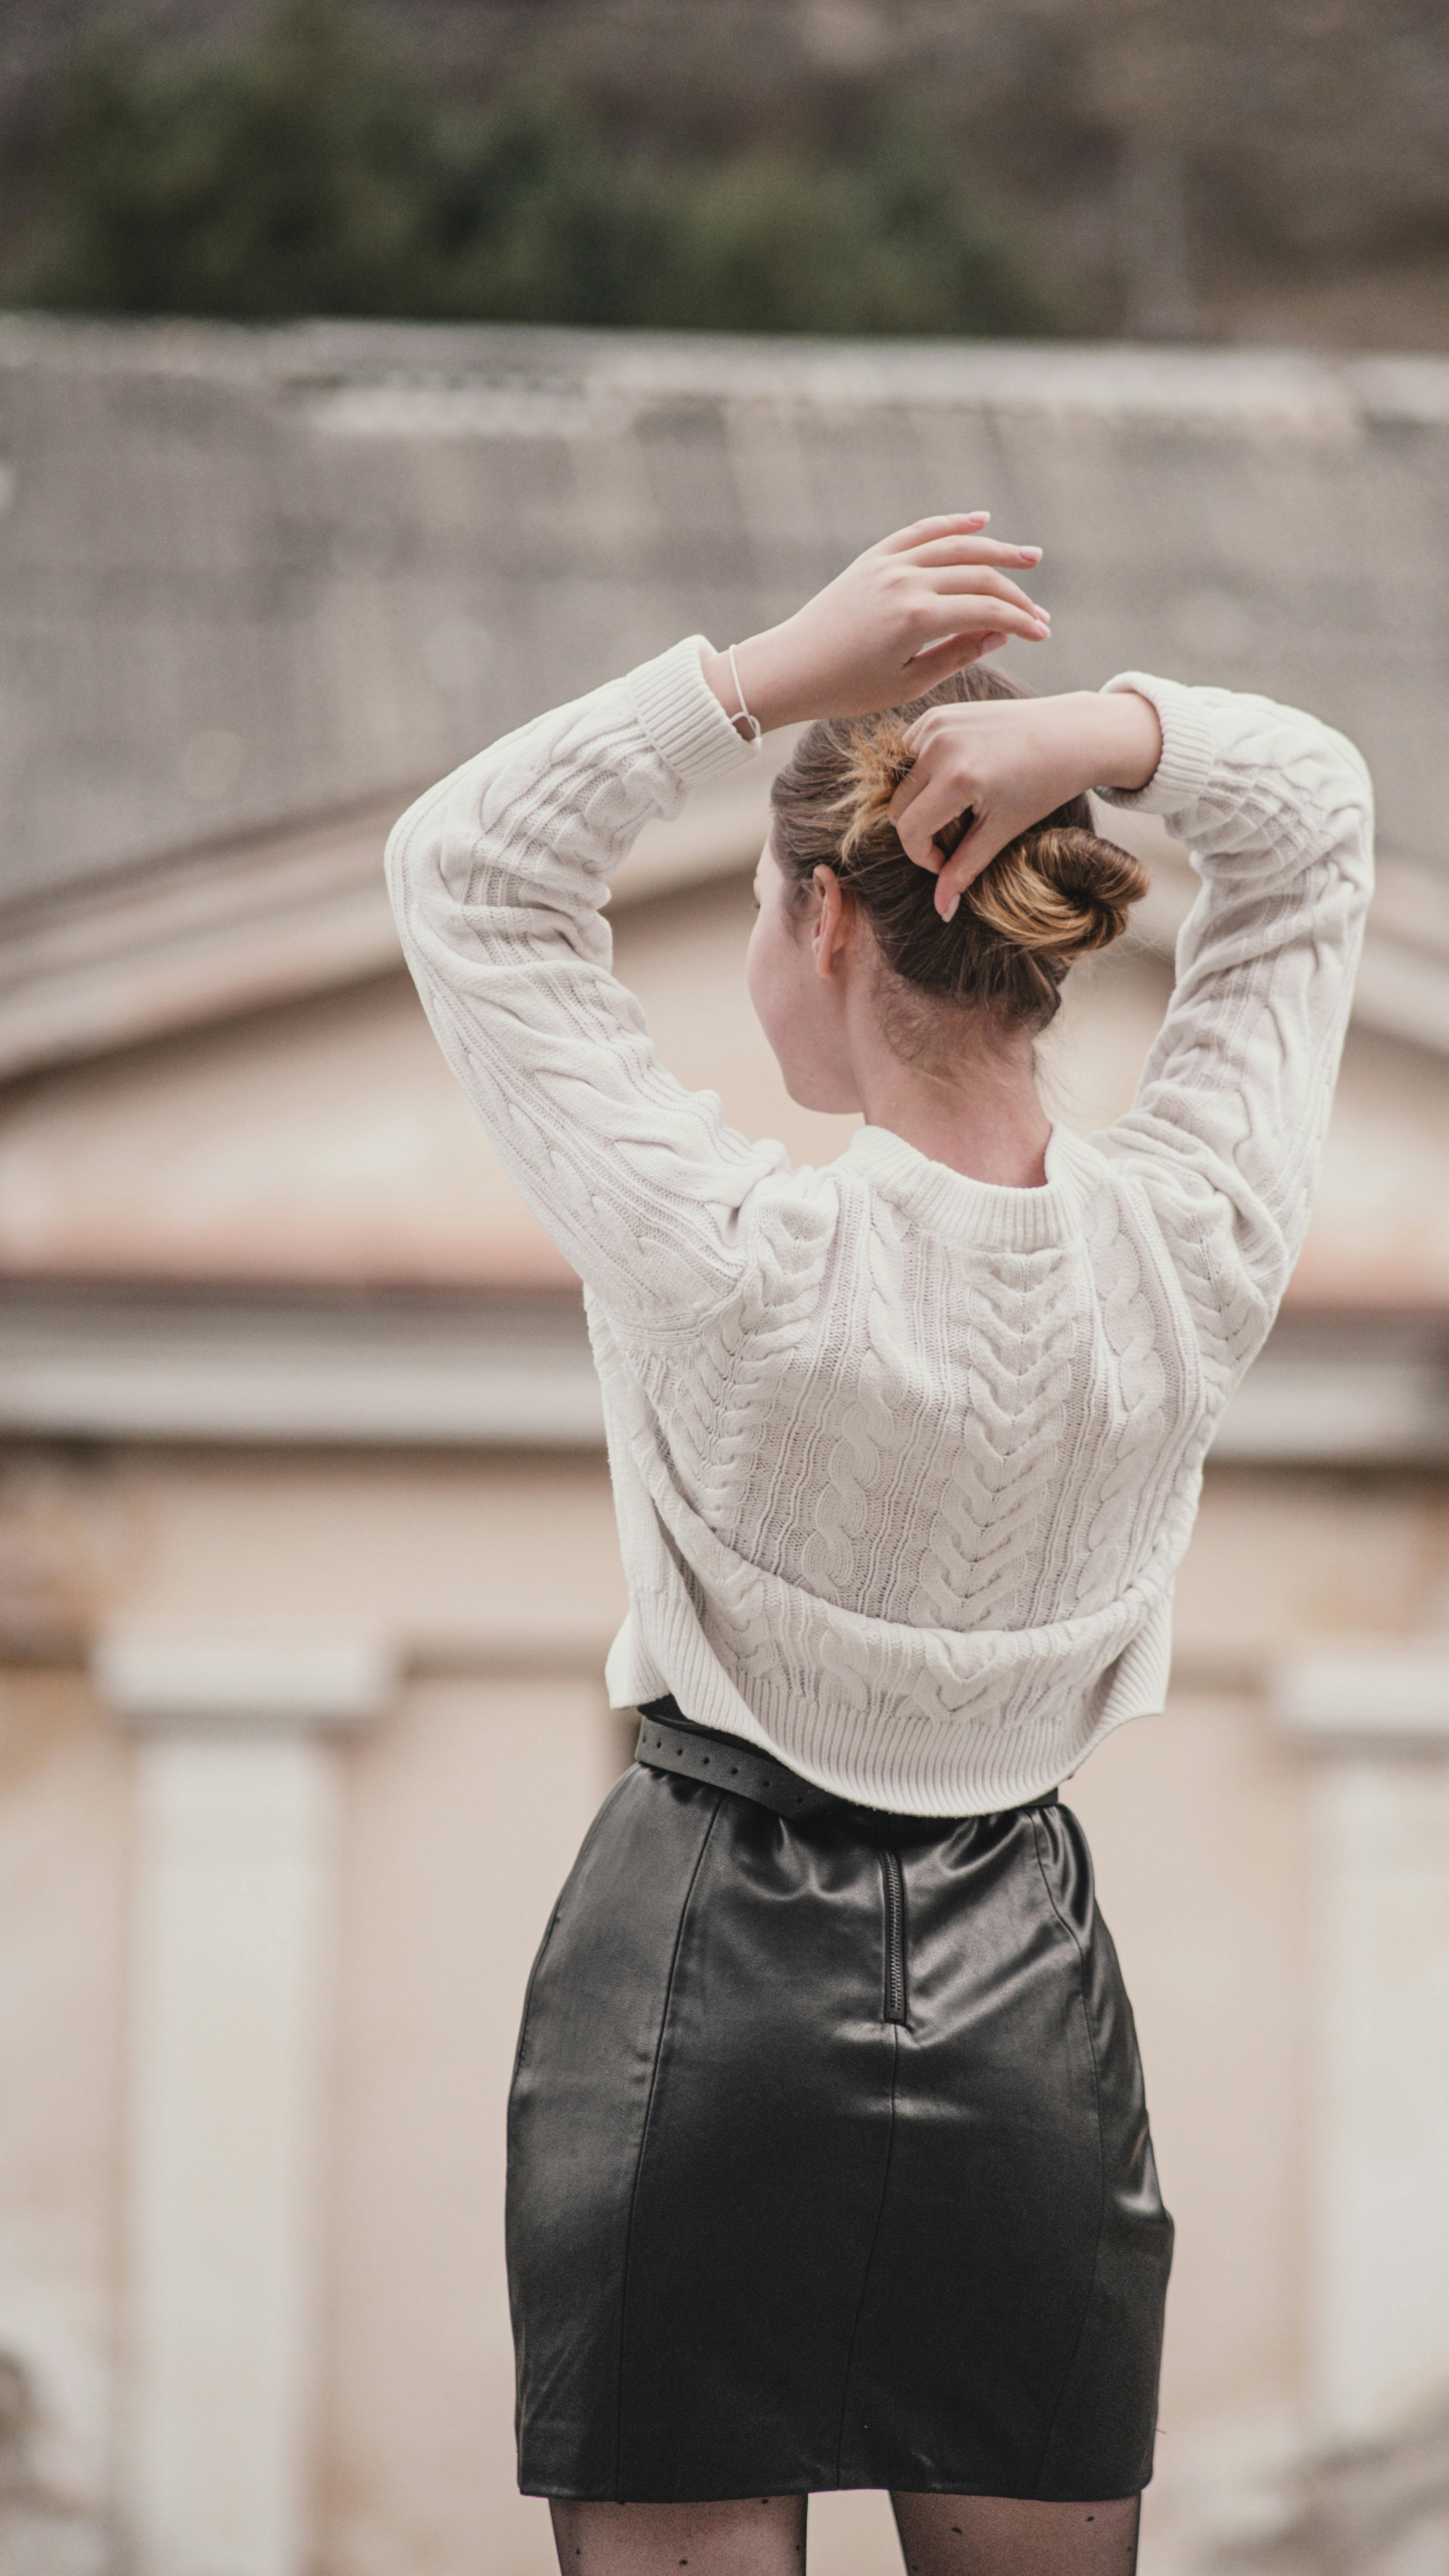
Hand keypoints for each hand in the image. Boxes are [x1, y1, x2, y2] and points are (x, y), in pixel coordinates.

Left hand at [702, 514, 1051, 733]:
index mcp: (916, 617)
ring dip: (996, 550)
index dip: (1020, 622)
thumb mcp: (906, 684)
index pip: (985, 611)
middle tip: (1041, 612)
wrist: (789, 668)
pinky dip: (952, 524)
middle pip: (978, 577)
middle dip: (1015, 594)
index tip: (1042, 634)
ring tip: (1029, 559)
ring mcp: (888, 563)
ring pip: (956, 546)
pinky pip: (921, 531)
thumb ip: (956, 656)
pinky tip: (981, 520)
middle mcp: (906, 580)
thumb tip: (999, 635)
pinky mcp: (874, 558)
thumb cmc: (845, 689)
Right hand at [888, 691, 1163, 918]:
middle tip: (955, 836)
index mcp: (957, 777)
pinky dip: (923, 772)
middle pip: (897, 806)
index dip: (923, 855)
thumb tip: (941, 912)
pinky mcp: (938, 713)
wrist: (1071, 733)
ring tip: (958, 805)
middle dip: (919, 830)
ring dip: (919, 800)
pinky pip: (909, 753)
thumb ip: (965, 869)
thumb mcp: (1002, 831)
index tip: (947, 862)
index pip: (908, 829)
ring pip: (899, 781)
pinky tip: (955, 776)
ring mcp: (936, 724)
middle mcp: (939, 745)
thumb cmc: (1044, 784)